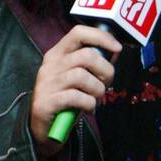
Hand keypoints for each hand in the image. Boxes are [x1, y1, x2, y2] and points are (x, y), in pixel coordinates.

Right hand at [29, 24, 120, 159]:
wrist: (43, 128)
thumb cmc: (66, 100)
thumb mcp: (78, 78)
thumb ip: (92, 65)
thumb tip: (114, 53)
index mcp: (57, 54)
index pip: (79, 33)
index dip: (102, 37)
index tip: (117, 48)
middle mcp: (50, 65)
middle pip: (87, 55)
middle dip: (105, 71)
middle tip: (106, 84)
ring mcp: (46, 83)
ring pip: (82, 76)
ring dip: (97, 90)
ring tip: (95, 98)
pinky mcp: (46, 103)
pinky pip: (76, 97)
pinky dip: (89, 103)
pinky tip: (88, 108)